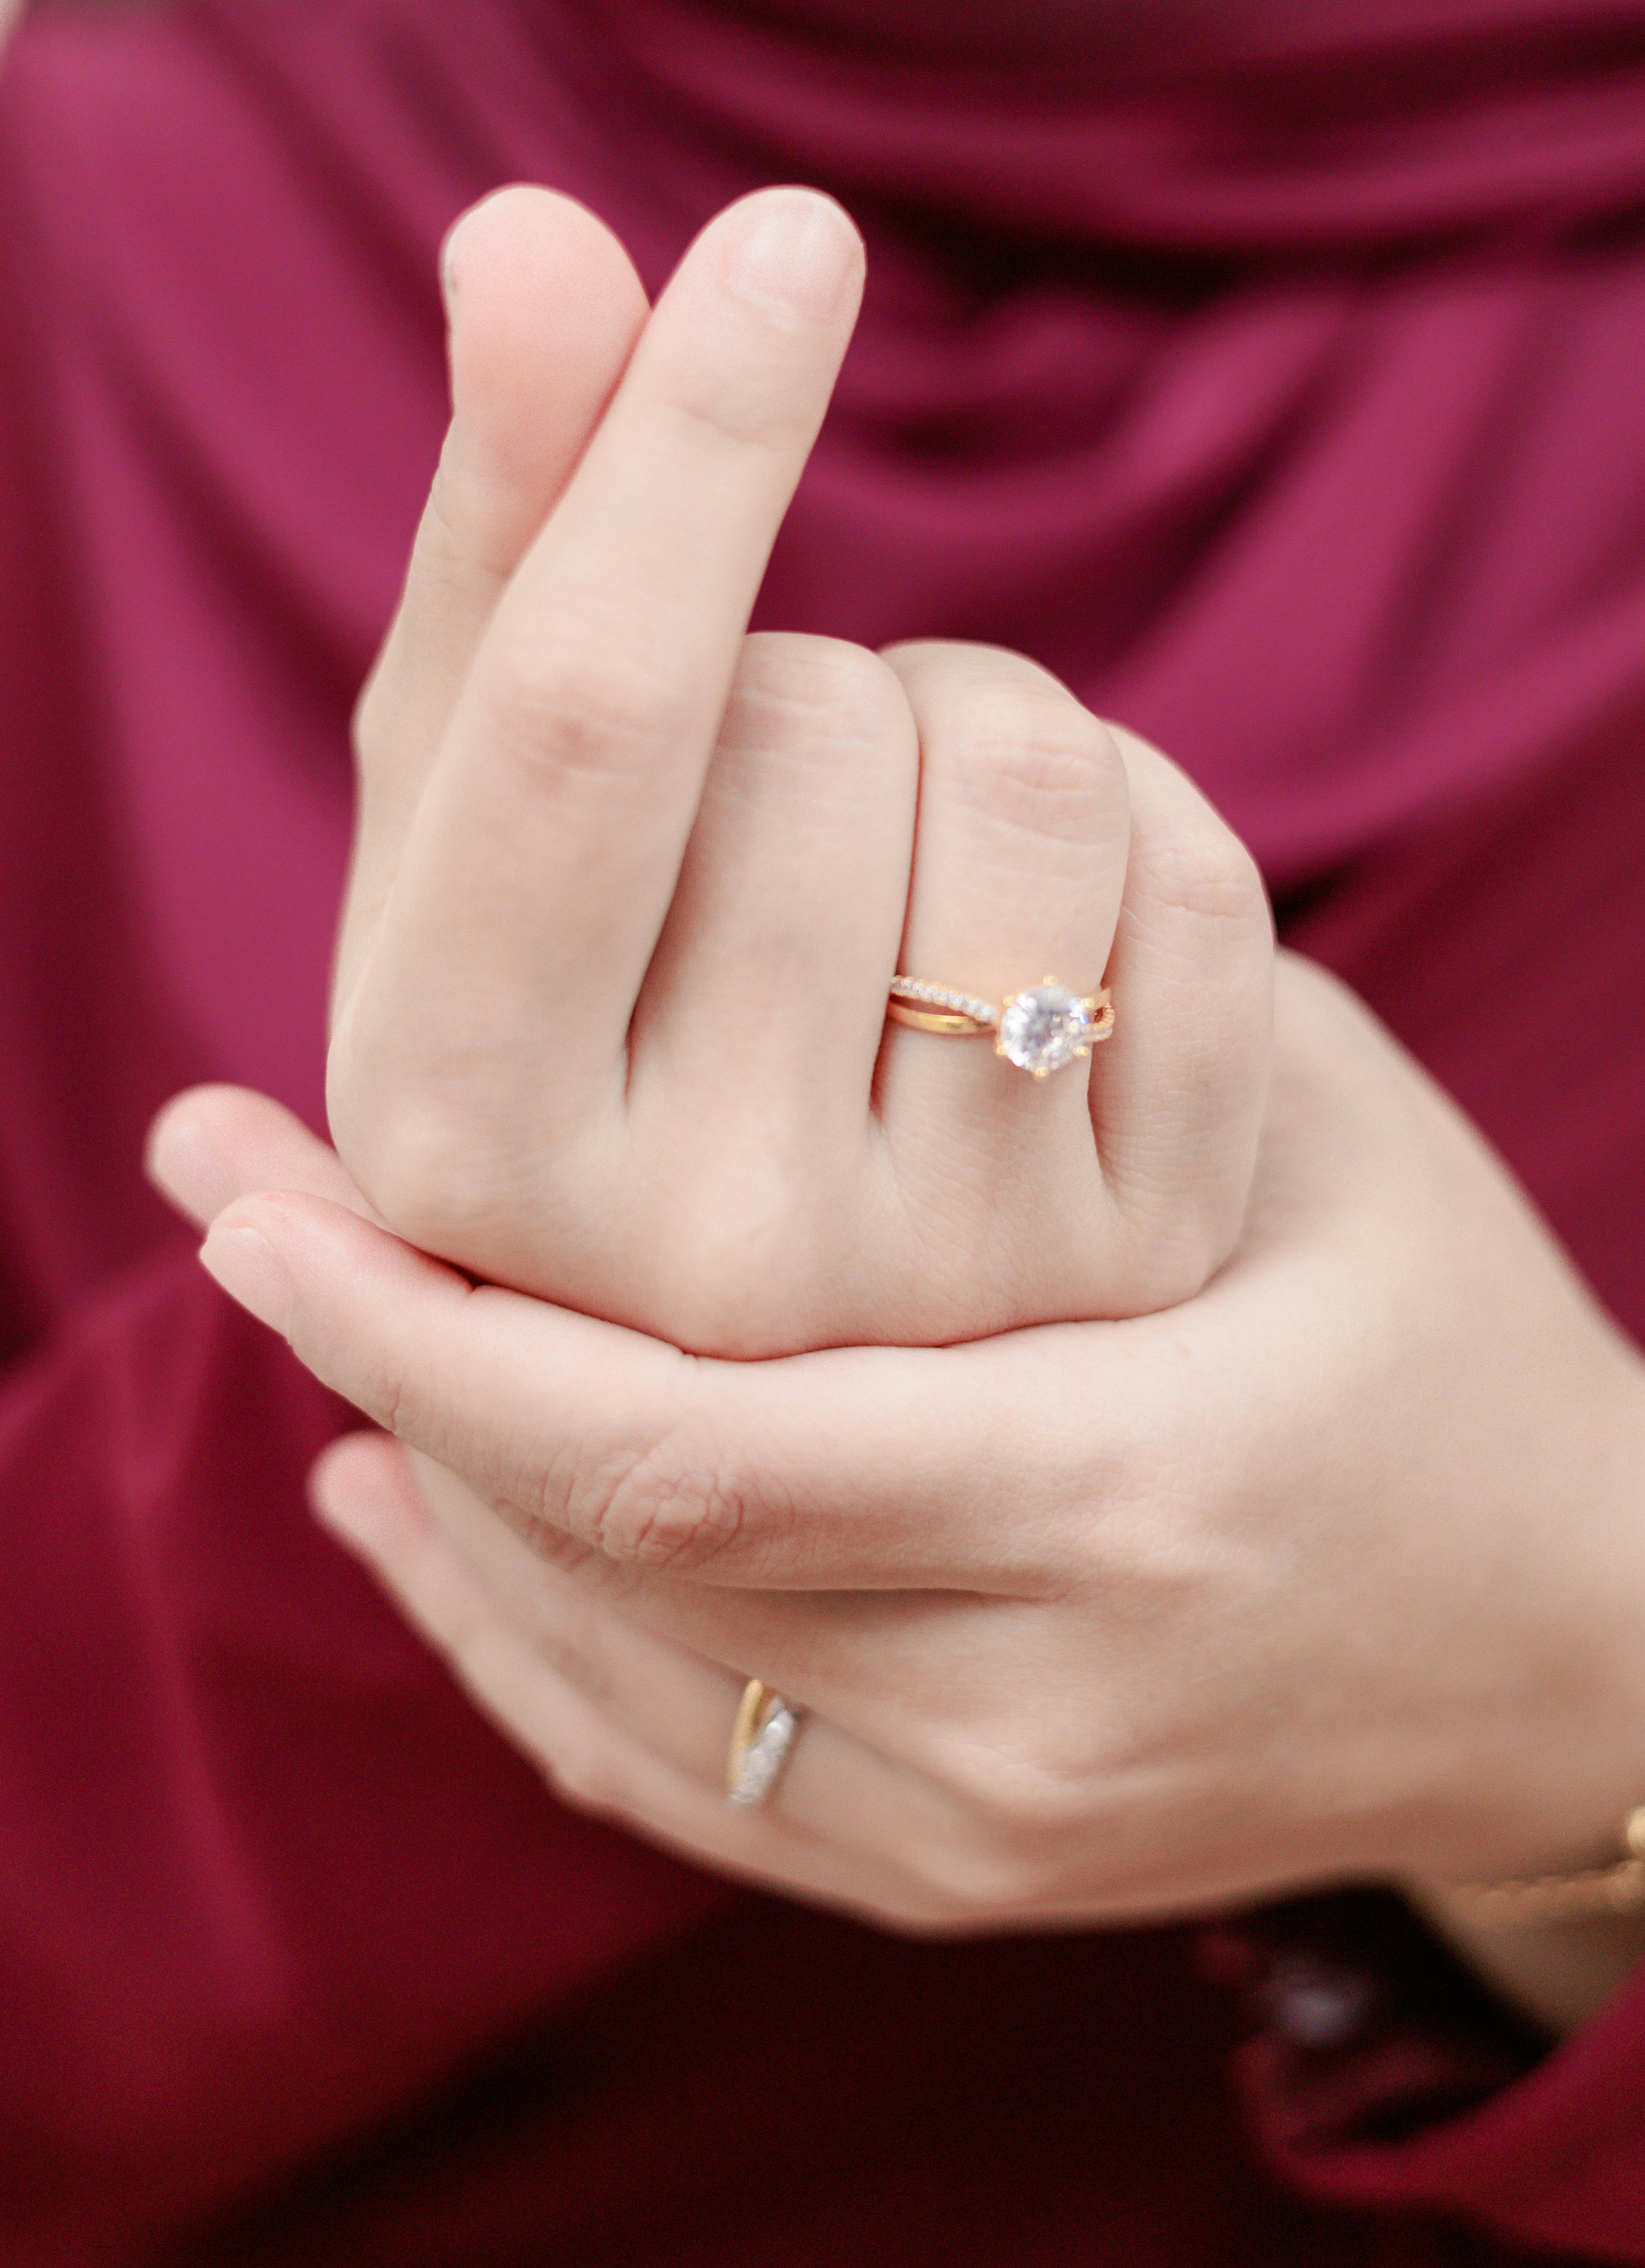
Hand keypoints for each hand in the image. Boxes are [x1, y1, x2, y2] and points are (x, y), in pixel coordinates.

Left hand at [155, 954, 1644, 1958]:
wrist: (1578, 1645)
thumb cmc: (1441, 1325)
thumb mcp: (1290, 1137)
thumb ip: (1045, 1065)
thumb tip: (761, 934)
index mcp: (1140, 1494)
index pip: (696, 1452)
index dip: (444, 1328)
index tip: (262, 1194)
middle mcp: (1045, 1708)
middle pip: (614, 1559)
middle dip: (388, 1376)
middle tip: (236, 1208)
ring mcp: (994, 1834)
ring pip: (607, 1671)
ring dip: (434, 1493)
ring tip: (314, 1325)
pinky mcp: (962, 1882)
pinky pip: (667, 1777)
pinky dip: (507, 1640)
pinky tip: (407, 1515)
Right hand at [324, 182, 1271, 1354]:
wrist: (768, 1274)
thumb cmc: (572, 988)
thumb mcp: (478, 801)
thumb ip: (505, 531)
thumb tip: (534, 232)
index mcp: (466, 1130)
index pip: (588, 730)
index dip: (685, 455)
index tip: (789, 236)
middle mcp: (701, 1255)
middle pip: (812, 729)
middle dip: (805, 667)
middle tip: (764, 791)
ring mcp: (943, 1283)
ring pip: (1035, 783)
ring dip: (969, 718)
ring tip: (890, 837)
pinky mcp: (1142, 1248)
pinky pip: (1203, 883)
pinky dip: (1128, 819)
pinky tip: (1025, 920)